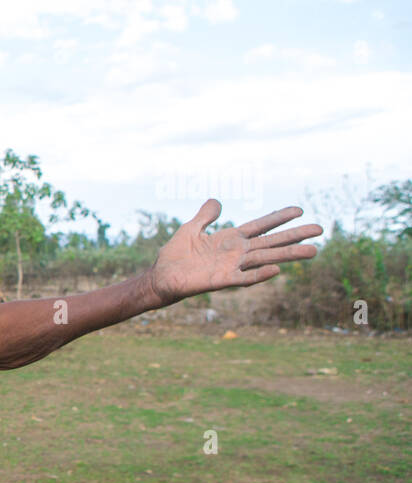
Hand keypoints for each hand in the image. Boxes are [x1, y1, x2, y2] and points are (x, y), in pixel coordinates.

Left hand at [147, 199, 321, 306]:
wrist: (162, 276)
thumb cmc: (176, 254)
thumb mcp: (190, 228)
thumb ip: (205, 216)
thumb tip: (217, 201)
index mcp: (231, 239)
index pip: (260, 226)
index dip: (278, 218)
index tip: (300, 210)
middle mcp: (236, 252)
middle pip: (271, 242)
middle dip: (295, 236)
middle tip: (321, 230)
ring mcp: (232, 267)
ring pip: (267, 259)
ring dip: (289, 255)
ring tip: (314, 251)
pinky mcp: (222, 280)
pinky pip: (245, 278)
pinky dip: (260, 275)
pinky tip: (276, 270)